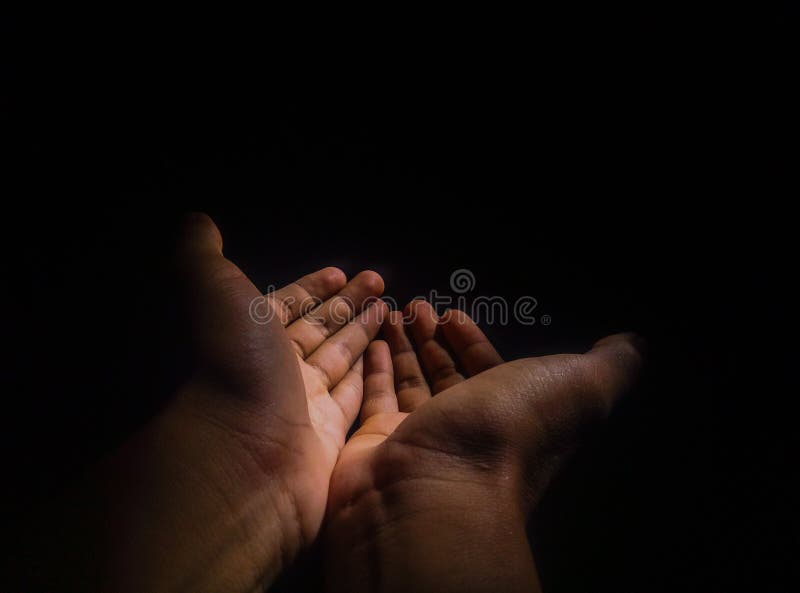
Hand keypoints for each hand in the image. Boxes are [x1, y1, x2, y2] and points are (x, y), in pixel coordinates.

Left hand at [25, 214, 386, 592]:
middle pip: (320, 328)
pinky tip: (388, 351)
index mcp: (250, 337)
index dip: (313, 287)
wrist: (247, 455)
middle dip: (348, 303)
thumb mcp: (215, 293)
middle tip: (379, 280)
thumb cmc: (236, 365)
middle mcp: (277, 370)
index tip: (341, 272)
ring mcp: (306, 403)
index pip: (288, 305)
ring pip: (340, 358)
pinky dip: (370, 371)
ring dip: (363, 331)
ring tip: (390, 306)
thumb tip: (196, 221)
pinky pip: (355, 394)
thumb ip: (203, 255)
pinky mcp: (332, 433)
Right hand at [325, 301, 643, 592]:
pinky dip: (374, 366)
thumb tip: (633, 343)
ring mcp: (419, 437)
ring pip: (410, 383)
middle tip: (416, 304)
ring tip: (392, 309)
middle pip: (447, 376)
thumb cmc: (510, 430)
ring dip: (403, 345)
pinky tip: (371, 338)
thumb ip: (610, 365)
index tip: (454, 312)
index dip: (474, 342)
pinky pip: (375, 395)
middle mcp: (466, 428)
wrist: (437, 487)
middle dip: (434, 338)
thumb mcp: (580, 389)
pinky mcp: (377, 440)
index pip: (490, 371)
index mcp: (511, 415)